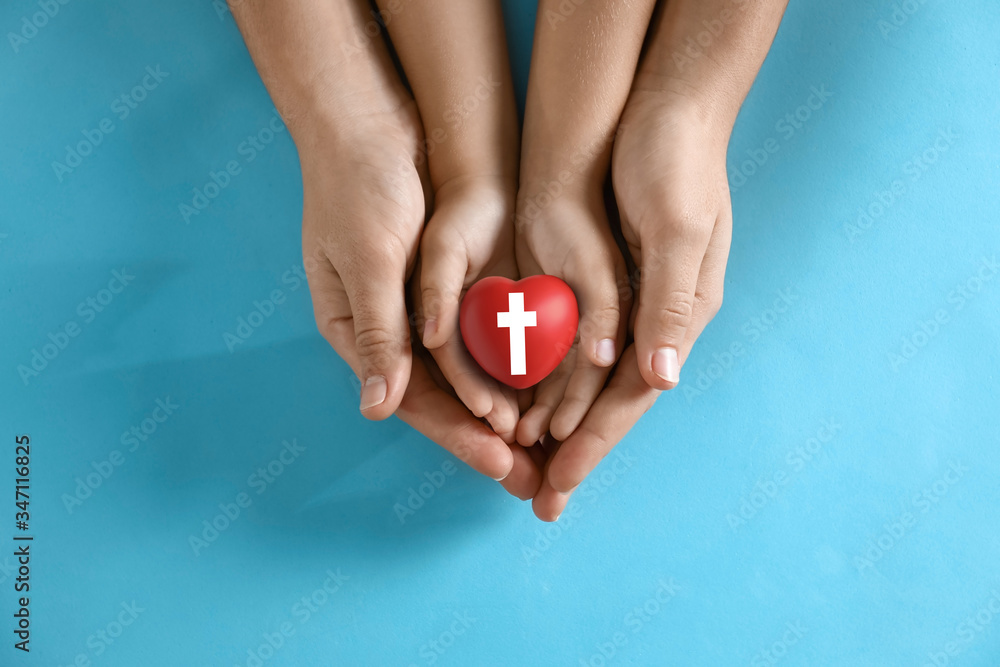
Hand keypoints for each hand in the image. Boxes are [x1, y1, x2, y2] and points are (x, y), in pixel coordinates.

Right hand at [299, 101, 528, 488]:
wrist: (376, 121)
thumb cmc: (359, 185)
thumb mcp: (368, 258)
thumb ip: (379, 330)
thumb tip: (377, 407)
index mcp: (356, 332)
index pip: (412, 398)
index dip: (457, 431)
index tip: (500, 461)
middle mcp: (392, 330)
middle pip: (445, 398)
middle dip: (489, 439)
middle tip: (532, 479)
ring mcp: (423, 310)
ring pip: (470, 375)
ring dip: (507, 412)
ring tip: (548, 450)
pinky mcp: (453, 287)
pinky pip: (487, 339)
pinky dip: (513, 366)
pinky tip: (546, 392)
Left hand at [530, 89, 733, 520]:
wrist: (653, 107)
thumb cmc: (672, 162)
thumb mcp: (675, 227)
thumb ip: (668, 301)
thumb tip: (660, 377)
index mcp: (679, 313)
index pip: (630, 397)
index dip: (593, 443)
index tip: (557, 487)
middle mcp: (652, 319)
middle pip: (607, 402)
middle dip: (574, 453)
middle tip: (540, 504)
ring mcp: (623, 304)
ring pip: (585, 383)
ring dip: (556, 425)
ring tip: (523, 466)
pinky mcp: (595, 284)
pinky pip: (568, 346)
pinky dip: (546, 380)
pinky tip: (521, 405)